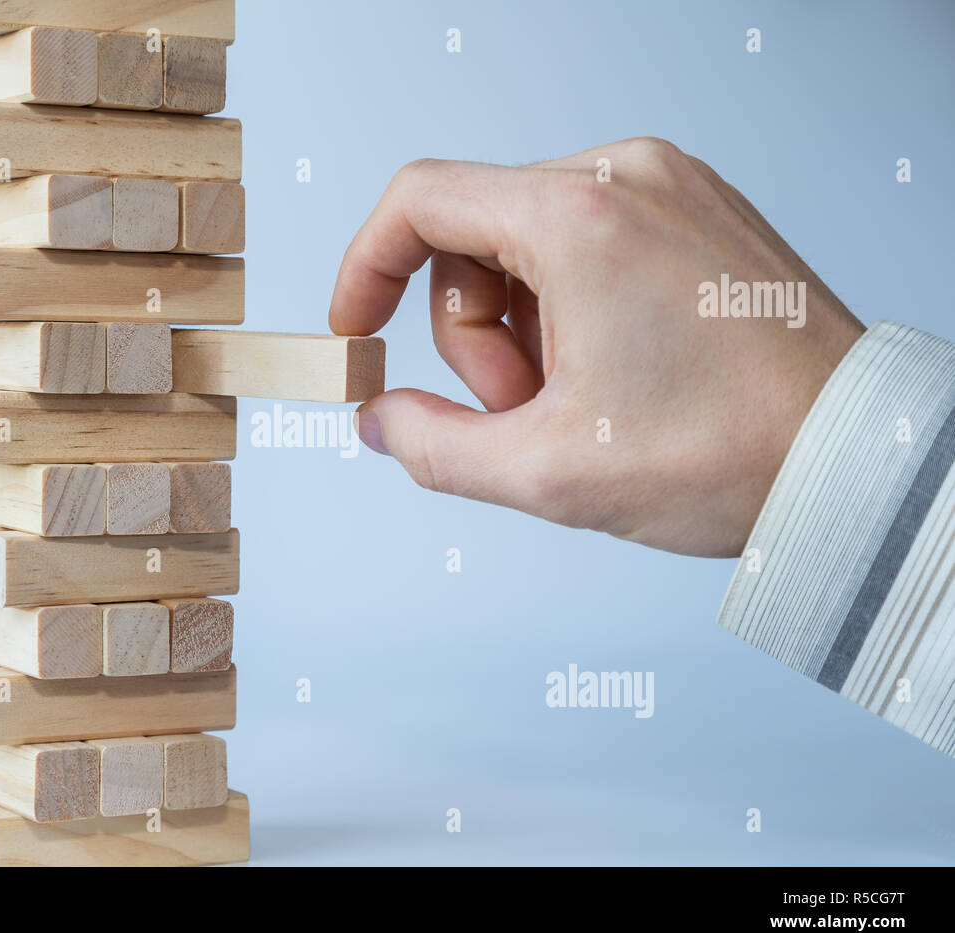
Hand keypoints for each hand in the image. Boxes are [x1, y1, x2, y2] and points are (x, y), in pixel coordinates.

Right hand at [329, 138, 864, 557]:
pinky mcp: (697, 212)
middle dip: (475, 336)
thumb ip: (433, 446)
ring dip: (525, 329)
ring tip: (580, 401)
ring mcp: (669, 188)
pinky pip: (588, 243)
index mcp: (579, 216)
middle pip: (475, 237)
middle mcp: (625, 176)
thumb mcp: (548, 472)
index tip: (359, 330)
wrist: (856, 457)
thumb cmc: (728, 453)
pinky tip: (615, 372)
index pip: (421, 200)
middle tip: (522, 412)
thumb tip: (381, 419)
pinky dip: (573, 309)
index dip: (367, 267)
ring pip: (529, 244)